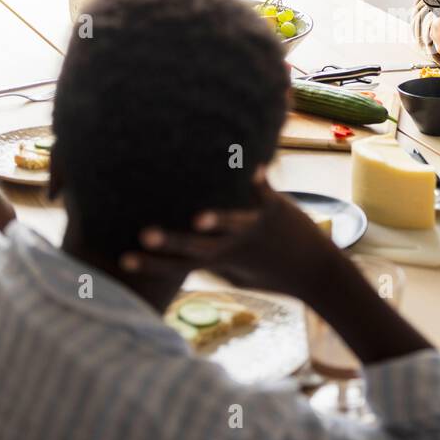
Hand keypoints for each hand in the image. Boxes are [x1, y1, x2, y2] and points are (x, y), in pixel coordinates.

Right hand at [124, 180, 344, 299]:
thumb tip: (186, 253)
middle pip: (197, 246)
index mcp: (221, 261)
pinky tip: (255, 168)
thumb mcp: (237, 270)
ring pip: (232, 223)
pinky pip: (266, 196)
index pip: (180, 265)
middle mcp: (235, 247)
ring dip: (217, 220)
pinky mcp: (276, 210)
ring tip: (199, 217)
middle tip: (144, 235)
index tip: (123, 260)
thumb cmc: (272, 270)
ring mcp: (255, 228)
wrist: (317, 271)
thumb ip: (211, 259)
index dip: (151, 264)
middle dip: (170, 242)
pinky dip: (261, 183)